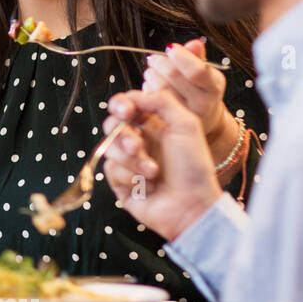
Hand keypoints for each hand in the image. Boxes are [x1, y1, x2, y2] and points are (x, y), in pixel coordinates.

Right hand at [101, 90, 223, 241]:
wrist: (192, 205)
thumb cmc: (194, 166)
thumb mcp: (186, 124)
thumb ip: (161, 101)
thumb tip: (134, 95)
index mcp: (154, 125)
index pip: (127, 106)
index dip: (121, 105)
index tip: (126, 111)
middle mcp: (139, 141)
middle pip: (112, 125)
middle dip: (123, 135)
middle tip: (138, 146)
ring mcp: (128, 162)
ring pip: (108, 148)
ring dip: (130, 160)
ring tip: (152, 172)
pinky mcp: (120, 182)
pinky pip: (110, 170)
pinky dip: (128, 176)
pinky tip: (147, 185)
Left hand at [142, 38, 232, 145]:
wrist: (202, 120)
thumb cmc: (199, 89)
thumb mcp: (204, 73)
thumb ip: (197, 58)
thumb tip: (194, 43)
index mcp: (214, 86)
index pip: (196, 70)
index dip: (181, 56)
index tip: (171, 48)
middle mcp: (203, 103)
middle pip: (173, 75)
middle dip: (160, 62)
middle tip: (154, 59)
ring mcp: (185, 115)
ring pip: (159, 87)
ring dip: (151, 74)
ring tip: (152, 72)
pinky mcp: (168, 121)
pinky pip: (151, 100)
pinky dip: (147, 89)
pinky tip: (150, 86)